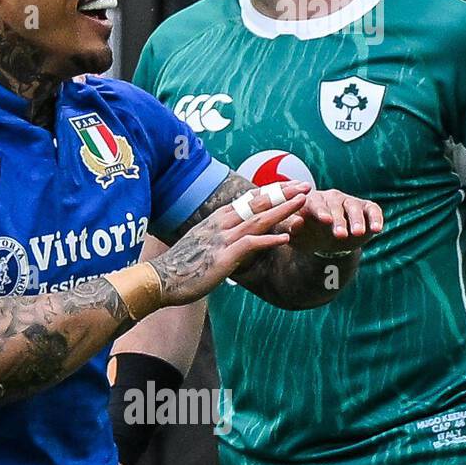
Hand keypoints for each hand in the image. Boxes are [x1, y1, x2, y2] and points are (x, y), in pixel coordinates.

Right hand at [152, 183, 309, 305]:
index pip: (248, 200)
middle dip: (283, 194)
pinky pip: (249, 245)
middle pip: (257, 204)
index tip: (290, 185)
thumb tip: (236, 240)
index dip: (271, 191)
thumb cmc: (180, 266)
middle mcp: (220, 224)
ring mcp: (221, 239)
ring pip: (257, 219)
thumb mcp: (201, 244)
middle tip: (305, 185)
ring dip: (282, 210)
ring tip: (303, 202)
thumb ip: (220, 238)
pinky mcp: (222, 257)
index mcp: (216, 220)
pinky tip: (286, 238)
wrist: (160, 279)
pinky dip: (268, 240)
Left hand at [281, 188, 382, 255]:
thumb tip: (296, 222)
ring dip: (356, 220)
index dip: (320, 211)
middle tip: (340, 234)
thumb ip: (292, 229)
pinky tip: (377, 229)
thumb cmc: (306, 235)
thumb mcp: (295, 236)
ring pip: (354, 207)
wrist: (325, 242)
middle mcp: (331, 198)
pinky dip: (376, 218)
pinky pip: (373, 210)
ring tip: (357, 233)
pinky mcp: (366, 208)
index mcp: (311, 200)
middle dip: (338, 220)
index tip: (324, 220)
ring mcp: (349, 201)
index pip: (315, 203)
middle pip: (335, 206)